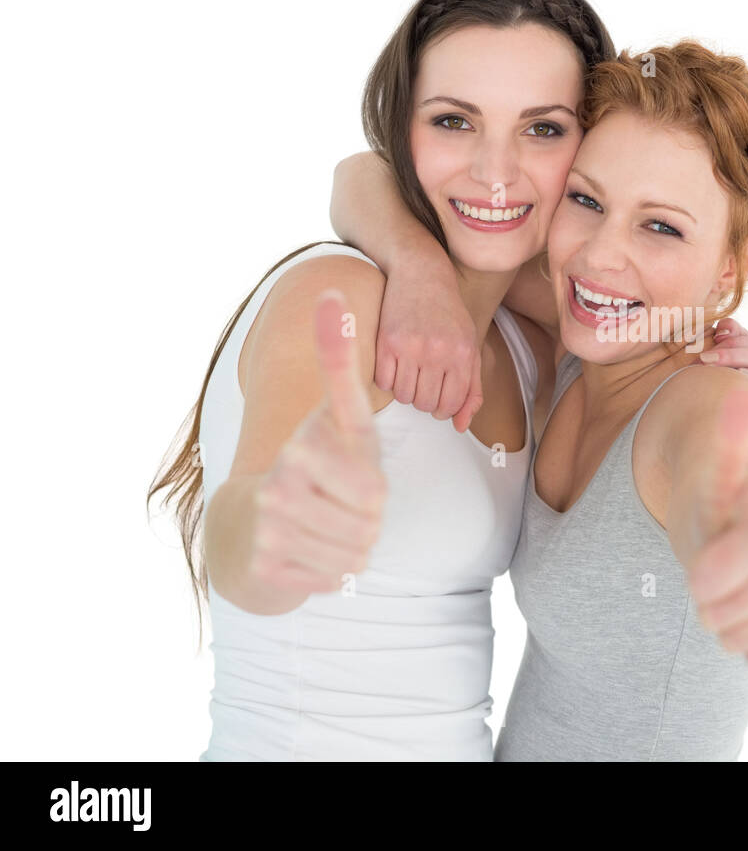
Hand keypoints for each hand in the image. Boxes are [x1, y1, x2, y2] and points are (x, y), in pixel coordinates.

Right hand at [248, 290, 388, 596]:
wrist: (249, 524)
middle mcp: (278, 488)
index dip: (372, 488)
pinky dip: (332, 572)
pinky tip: (311, 552)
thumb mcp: (337, 413)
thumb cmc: (313, 462)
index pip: (373, 488)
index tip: (349, 476)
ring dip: (352, 546)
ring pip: (354, 554)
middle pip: (368, 524)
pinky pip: (334, 580)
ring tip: (329, 526)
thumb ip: (339, 359)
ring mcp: (269, 531)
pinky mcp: (267, 569)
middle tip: (342, 505)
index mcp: (302, 450)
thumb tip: (331, 292)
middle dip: (365, 520)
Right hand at [375, 257, 482, 432]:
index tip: (438, 398)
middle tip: (423, 381)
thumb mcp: (470, 347)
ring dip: (405, 390)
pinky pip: (383, 382)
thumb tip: (461, 427)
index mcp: (463, 355)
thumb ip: (471, 389)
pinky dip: (388, 379)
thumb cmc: (449, 316)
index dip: (443, 409)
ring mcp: (411, 347)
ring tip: (410, 371)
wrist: (422, 274)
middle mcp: (438, 352)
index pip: (451, 405)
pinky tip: (395, 363)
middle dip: (424, 399)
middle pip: (425, 404)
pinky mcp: (387, 341)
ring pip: (404, 397)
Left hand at [687, 387, 747, 665]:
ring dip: (726, 619)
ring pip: (742, 641)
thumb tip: (736, 395)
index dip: (698, 576)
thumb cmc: (718, 496)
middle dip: (707, 596)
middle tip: (716, 568)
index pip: (709, 582)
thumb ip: (722, 446)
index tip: (705, 555)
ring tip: (733, 584)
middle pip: (721, 618)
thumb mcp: (707, 477)